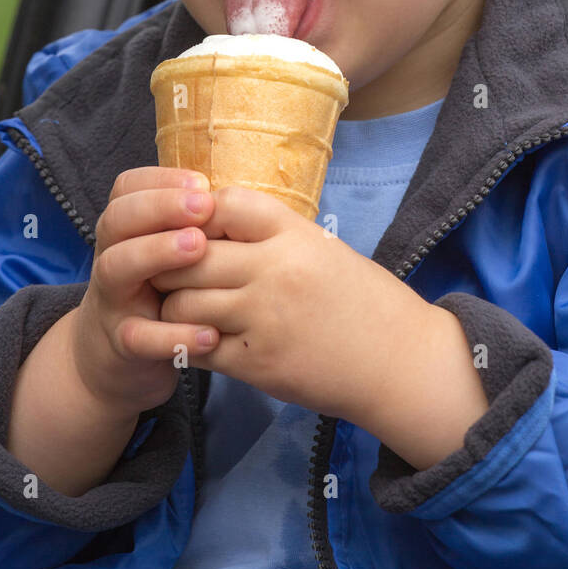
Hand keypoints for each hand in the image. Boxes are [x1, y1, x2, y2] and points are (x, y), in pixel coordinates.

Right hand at [70, 166, 220, 418]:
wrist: (116, 358)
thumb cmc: (159, 292)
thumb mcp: (167, 252)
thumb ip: (191, 224)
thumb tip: (238, 194)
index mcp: (125, 230)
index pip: (126, 189)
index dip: (160, 180)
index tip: (202, 181)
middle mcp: (111, 257)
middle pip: (117, 221)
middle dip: (160, 207)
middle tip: (204, 206)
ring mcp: (112, 301)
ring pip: (116, 269)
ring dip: (156, 252)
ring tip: (199, 248)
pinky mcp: (121, 344)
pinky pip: (138, 338)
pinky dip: (173, 336)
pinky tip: (210, 332)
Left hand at [148, 184, 436, 425]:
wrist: (400, 361)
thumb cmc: (362, 301)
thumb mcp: (322, 249)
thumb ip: (270, 235)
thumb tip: (209, 222)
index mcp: (294, 234)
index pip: (222, 204)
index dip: (197, 215)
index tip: (193, 229)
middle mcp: (275, 271)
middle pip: (189, 254)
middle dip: (168, 263)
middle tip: (167, 272)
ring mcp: (263, 318)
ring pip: (182, 303)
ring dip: (173, 307)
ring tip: (183, 310)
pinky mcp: (257, 364)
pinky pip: (195, 349)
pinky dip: (187, 345)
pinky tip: (197, 342)